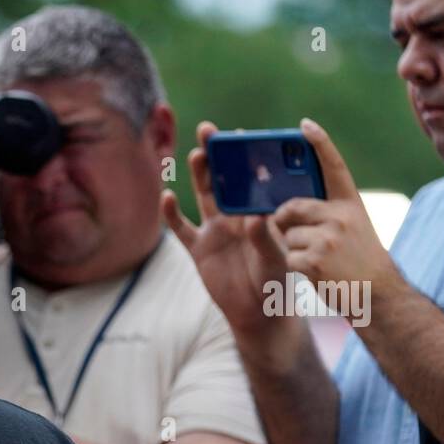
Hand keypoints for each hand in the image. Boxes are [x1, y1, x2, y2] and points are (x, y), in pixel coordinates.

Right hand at [162, 121, 289, 342]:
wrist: (257, 312)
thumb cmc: (274, 282)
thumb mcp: (276, 260)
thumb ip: (266, 239)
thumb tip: (255, 218)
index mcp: (259, 212)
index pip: (252, 177)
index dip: (245, 155)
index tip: (242, 133)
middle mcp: (236, 215)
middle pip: (224, 178)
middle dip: (217, 154)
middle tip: (210, 130)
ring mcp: (215, 230)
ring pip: (204, 196)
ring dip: (200, 175)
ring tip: (197, 154)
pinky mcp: (198, 249)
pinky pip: (181, 228)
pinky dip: (172, 214)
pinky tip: (167, 197)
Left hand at [272, 119, 402, 304]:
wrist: (378, 292)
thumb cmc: (358, 258)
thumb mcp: (353, 225)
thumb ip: (328, 209)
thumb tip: (288, 203)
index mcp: (350, 203)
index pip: (334, 167)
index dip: (320, 144)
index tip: (305, 125)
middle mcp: (341, 216)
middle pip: (291, 207)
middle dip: (286, 221)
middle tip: (304, 236)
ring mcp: (328, 238)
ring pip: (287, 235)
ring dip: (294, 248)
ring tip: (320, 258)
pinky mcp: (315, 260)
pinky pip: (288, 256)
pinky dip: (296, 266)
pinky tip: (317, 271)